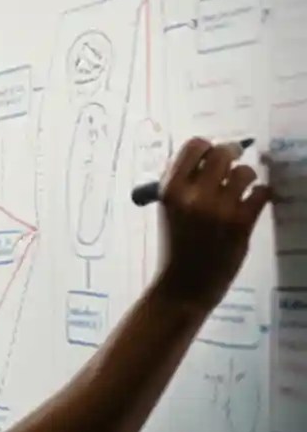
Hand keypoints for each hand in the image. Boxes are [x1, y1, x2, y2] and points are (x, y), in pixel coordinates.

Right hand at [154, 136, 270, 309]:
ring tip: (241, 190)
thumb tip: (209, 157)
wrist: (183, 285)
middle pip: (222, 153)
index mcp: (170, 190)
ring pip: (245, 172)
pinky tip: (252, 202)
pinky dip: (260, 194)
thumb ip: (183, 185)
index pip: (194, 146)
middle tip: (232, 166)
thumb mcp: (168, 210)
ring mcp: (219, 209)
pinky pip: (261, 193)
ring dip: (246, 177)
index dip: (207, 148)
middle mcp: (194, 195)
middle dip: (231, 156)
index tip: (211, 158)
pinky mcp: (241, 223)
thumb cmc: (175, 246)